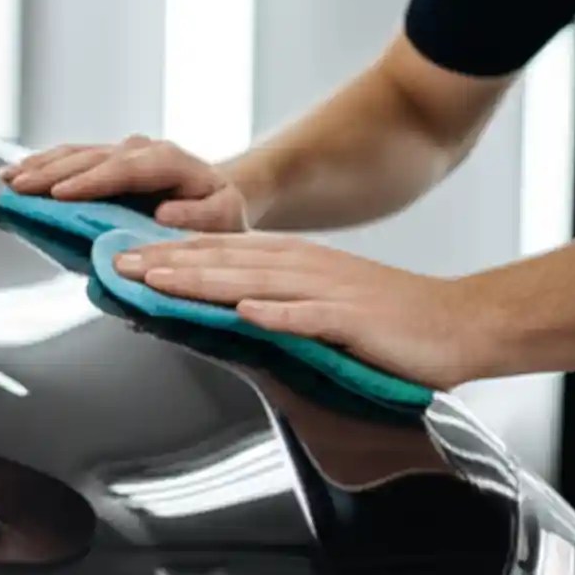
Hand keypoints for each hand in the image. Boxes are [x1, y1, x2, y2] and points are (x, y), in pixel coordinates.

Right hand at [0, 136, 250, 231]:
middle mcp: (143, 149)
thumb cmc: (221, 217)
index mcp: (172, 162)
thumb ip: (202, 218)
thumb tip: (165, 215)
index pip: (128, 168)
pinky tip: (14, 172)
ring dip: (40, 165)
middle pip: (93, 156)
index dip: (93, 180)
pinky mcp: (104, 161)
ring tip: (8, 179)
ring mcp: (120, 151)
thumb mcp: (225, 221)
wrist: (217, 200)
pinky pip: (69, 159)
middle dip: (54, 171)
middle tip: (20, 185)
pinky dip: (41, 165)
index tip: (62, 194)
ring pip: (75, 153)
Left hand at [113, 234, 485, 389]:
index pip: (218, 251)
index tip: (119, 258)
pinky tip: (245, 314)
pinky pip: (311, 317)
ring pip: (254, 283)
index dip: (167, 253)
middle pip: (224, 262)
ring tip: (158, 281)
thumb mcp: (316, 299)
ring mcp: (328, 291)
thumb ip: (267, 297)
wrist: (458, 323)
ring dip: (203, 281)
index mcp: (290, 260)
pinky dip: (278, 315)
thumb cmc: (382, 317)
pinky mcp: (355, 320)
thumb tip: (215, 305)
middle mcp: (302, 267)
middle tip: (117, 265)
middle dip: (166, 264)